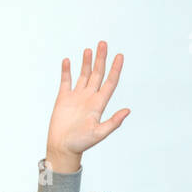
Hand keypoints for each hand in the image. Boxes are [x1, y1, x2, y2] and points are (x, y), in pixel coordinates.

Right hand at [44, 41, 129, 174]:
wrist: (62, 148)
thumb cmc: (80, 143)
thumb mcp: (99, 134)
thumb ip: (113, 122)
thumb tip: (128, 111)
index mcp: (99, 104)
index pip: (110, 82)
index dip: (115, 69)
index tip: (120, 56)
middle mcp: (89, 98)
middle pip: (98, 74)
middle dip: (101, 59)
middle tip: (103, 43)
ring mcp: (76, 97)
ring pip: (83, 75)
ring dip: (86, 62)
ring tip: (89, 49)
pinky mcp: (63, 99)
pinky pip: (66, 81)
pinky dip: (67, 71)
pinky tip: (68, 61)